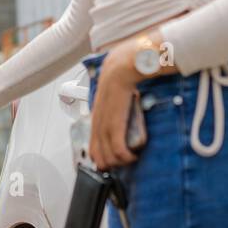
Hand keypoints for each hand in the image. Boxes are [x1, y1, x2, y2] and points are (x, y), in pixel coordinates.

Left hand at [88, 38, 145, 169]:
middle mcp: (98, 117)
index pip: (93, 141)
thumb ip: (122, 98)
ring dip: (118, 162)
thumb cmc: (126, 71)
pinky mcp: (114, 119)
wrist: (127, 61)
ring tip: (130, 161)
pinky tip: (132, 156)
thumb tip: (134, 102)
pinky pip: (116, 145)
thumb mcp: (120, 87)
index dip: (100, 156)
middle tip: (123, 167)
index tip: (110, 163)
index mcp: (99, 110)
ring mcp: (104, 119)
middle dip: (109, 164)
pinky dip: (124, 155)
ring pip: (105, 152)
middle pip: (97, 151)